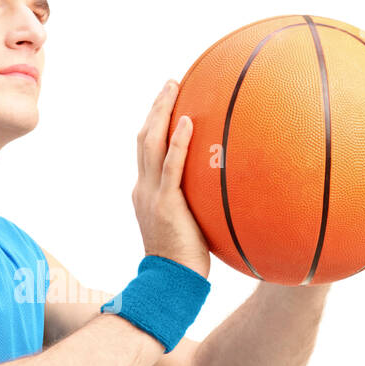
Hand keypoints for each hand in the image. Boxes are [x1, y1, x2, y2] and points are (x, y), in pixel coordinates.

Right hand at [133, 79, 210, 277]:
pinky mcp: (165, 203)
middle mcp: (143, 188)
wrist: (169, 282)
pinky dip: (177, 142)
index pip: (146, 151)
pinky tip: (187, 121)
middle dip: (156, 108)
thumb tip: (221, 194)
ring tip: (174, 88)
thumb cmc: (183, 261)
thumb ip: (195, 206)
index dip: (154, 125)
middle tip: (170, 83)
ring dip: (161, 112)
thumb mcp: (186, 226)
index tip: (167, 104)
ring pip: (150, 143)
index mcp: (145, 193)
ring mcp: (151, 194)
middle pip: (144, 138)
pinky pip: (170, 166)